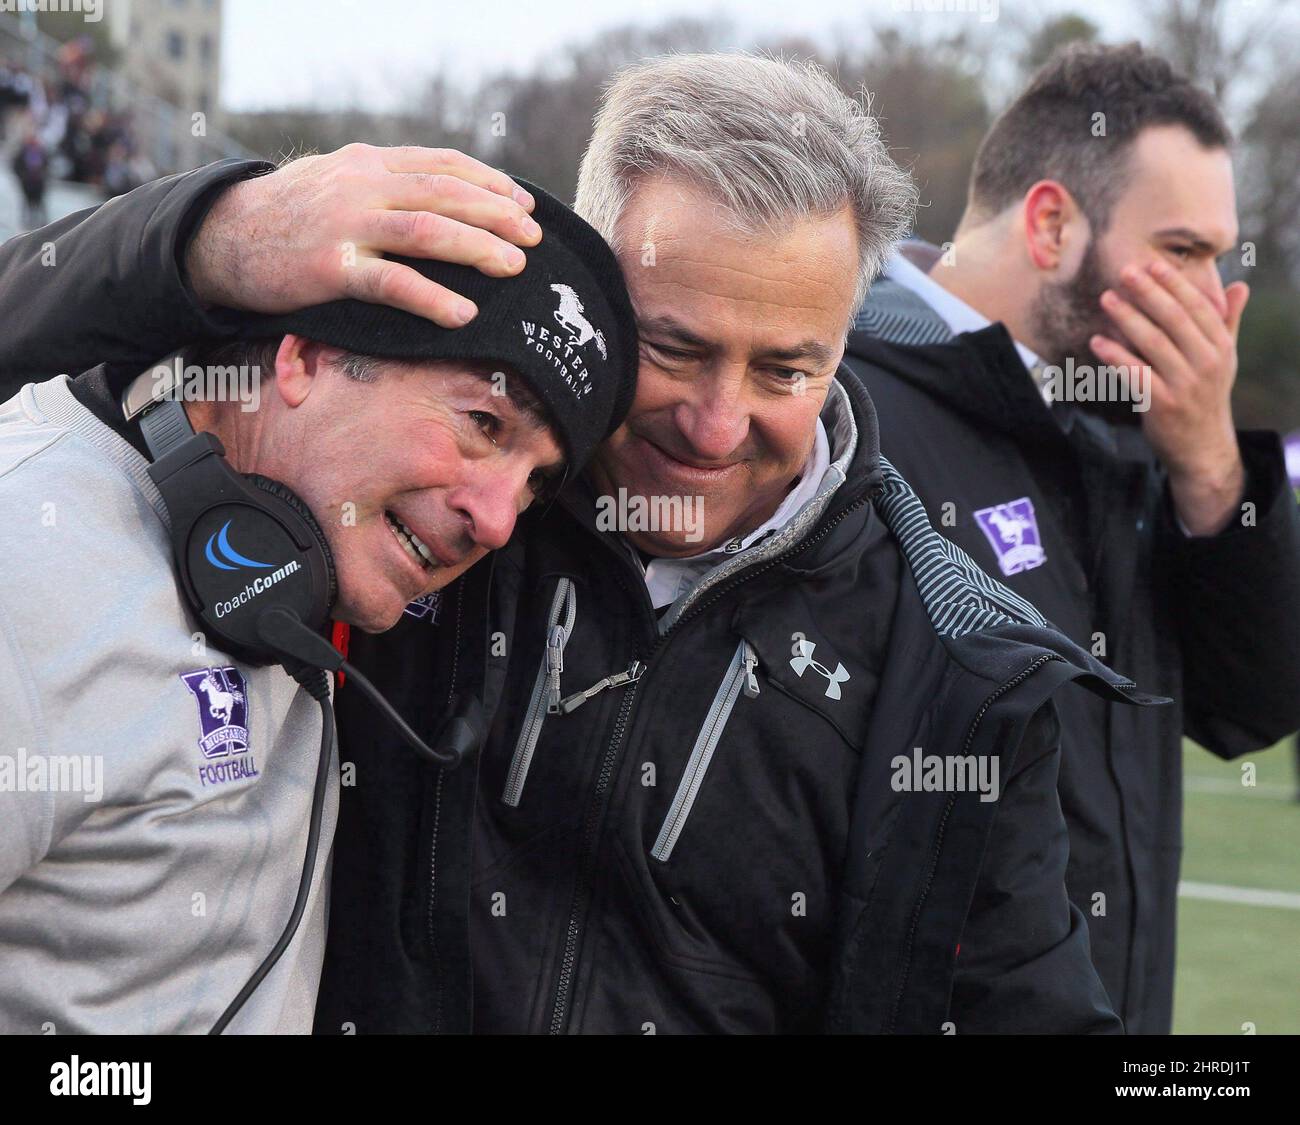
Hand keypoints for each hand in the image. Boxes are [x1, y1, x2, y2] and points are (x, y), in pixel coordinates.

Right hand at [186, 143, 542, 327]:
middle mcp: (362, 185)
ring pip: (427, 231)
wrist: (220, 235)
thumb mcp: (337, 182)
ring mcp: (346, 225)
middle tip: (533, 239)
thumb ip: (383, 184)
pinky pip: (391, 282)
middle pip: (444, 194)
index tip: (524, 203)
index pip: (441, 164)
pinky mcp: (329, 267)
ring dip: (477, 248)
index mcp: (368, 162)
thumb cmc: (287, 215)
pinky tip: (463, 313)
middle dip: (496, 215)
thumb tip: (439, 196)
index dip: (488, 182)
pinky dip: (432, 297)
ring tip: (513, 268)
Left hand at [1090, 259, 1248, 534]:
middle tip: (1123, 272)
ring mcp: (1185, 384)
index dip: (1173, 285)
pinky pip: (1135, 374)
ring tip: (1106, 299)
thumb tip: (1239, 285)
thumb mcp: (1223, 358)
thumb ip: (1227, 321)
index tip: (1151, 265)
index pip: (1196, 307)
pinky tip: (1098, 342)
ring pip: (1153, 343)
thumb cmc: (1207, 395)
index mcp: (1221, 346)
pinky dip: (1116, 356)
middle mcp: (1207, 362)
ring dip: (1127, 318)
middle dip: (1148, 293)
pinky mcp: (1162, 404)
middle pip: (1174, 320)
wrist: (1202, 446)